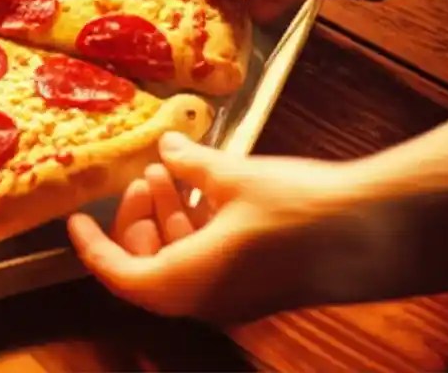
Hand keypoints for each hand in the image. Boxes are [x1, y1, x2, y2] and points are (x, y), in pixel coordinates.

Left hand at [68, 133, 362, 322]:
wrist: (372, 231)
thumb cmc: (295, 207)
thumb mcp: (231, 176)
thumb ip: (191, 164)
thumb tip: (167, 147)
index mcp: (185, 282)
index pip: (118, 273)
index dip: (92, 246)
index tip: (76, 219)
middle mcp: (205, 299)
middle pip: (147, 266)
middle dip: (137, 219)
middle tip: (141, 177)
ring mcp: (234, 296)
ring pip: (181, 262)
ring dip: (169, 217)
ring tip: (169, 169)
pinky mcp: (259, 286)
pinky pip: (211, 262)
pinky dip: (199, 227)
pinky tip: (205, 186)